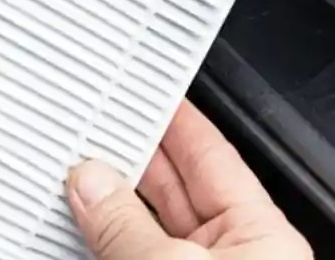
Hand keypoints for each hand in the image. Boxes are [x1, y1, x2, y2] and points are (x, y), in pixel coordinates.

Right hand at [67, 101, 309, 258]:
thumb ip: (126, 223)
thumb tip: (90, 181)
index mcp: (262, 238)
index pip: (214, 158)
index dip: (177, 120)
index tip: (145, 91)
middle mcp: (233, 259)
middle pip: (176, 192)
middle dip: (132, 161)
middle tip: (90, 129)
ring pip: (147, 228)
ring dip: (109, 205)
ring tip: (71, 175)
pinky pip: (129, 255)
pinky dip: (101, 239)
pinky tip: (74, 222)